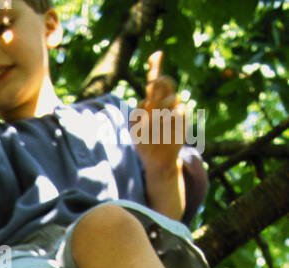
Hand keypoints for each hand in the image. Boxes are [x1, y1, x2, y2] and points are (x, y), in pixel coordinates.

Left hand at [132, 52, 185, 170]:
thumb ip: (138, 114)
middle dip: (159, 83)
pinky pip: (178, 111)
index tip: (157, 54)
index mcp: (152, 102)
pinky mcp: (183, 120)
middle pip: (166, 83)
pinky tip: (163, 129)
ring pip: (171, 97)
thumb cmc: (145, 143)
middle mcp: (164, 103)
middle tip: (152, 87)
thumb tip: (146, 102)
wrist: (157, 161)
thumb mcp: (136, 128)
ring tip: (154, 123)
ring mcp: (174, 110)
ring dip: (161, 107)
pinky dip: (169, 118)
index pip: (155, 79)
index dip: (156, 66)